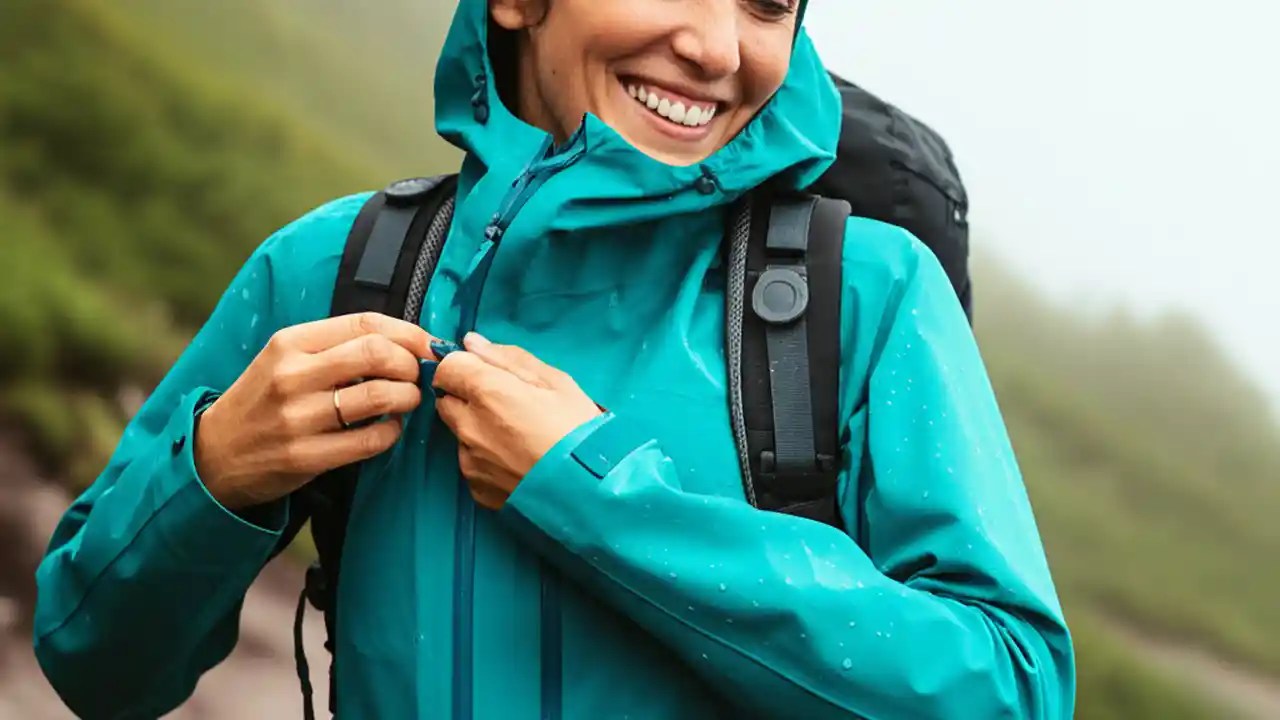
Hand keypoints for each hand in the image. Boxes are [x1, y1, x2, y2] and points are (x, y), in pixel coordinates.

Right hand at [195, 312, 438, 509]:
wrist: (214, 455)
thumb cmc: (264, 400)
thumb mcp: (286, 358)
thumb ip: (337, 346)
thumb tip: (406, 342)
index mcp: (290, 342)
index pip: (366, 324)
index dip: (409, 333)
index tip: (428, 346)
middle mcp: (292, 375)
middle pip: (378, 354)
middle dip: (412, 364)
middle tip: (417, 376)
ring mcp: (297, 417)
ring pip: (379, 397)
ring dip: (408, 398)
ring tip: (406, 401)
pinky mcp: (305, 456)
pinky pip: (370, 440)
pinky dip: (392, 433)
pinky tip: (388, 428)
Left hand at [433, 333, 602, 509]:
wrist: (589, 492)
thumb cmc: (579, 430)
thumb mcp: (556, 382)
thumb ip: (508, 359)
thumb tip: (473, 343)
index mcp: (487, 392)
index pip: (447, 367)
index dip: (464, 366)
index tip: (484, 373)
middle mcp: (469, 426)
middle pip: (447, 401)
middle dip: (467, 397)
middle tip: (506, 405)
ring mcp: (470, 460)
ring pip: (460, 434)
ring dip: (477, 429)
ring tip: (518, 438)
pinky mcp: (477, 488)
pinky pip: (472, 463)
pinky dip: (487, 459)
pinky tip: (517, 462)